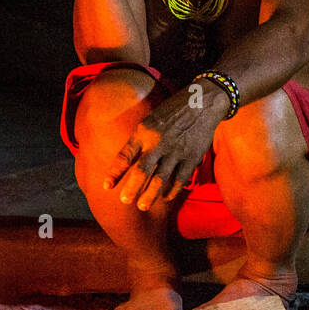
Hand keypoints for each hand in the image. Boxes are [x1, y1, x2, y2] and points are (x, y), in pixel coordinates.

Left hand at [103, 88, 223, 210]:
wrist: (202, 103)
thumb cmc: (170, 112)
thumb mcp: (149, 120)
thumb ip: (139, 140)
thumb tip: (126, 163)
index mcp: (144, 131)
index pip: (125, 156)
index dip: (115, 173)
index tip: (106, 186)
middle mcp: (158, 142)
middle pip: (142, 171)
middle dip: (132, 188)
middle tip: (124, 201)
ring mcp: (176, 150)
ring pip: (161, 179)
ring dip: (150, 195)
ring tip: (142, 206)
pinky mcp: (192, 156)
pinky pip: (180, 179)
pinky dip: (171, 191)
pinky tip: (165, 198)